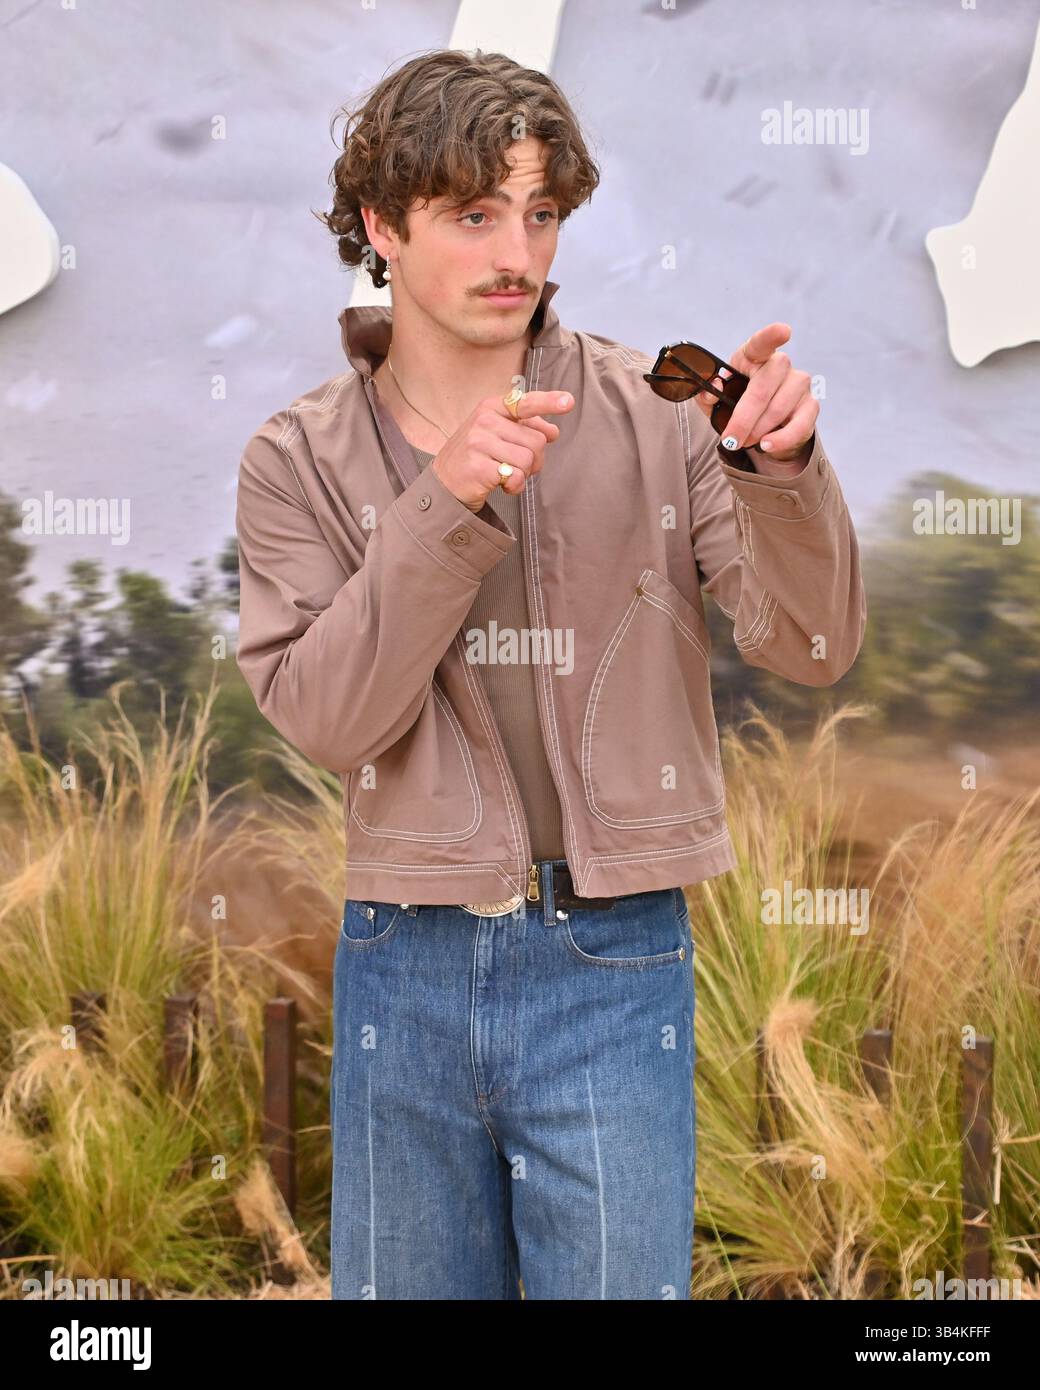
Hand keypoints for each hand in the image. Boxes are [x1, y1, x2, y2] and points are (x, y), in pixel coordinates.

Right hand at [432, 389, 574, 511]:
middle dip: (534, 460)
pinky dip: (514, 487)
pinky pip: (515, 477)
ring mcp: (479, 443)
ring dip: (523, 475)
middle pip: (536, 441)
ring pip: (528, 460)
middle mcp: (484, 421)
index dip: (548, 402)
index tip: (569, 401)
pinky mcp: (478, 467)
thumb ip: (523, 428)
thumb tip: (553, 431)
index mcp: (491, 408)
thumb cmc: (475, 457)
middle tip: (516, 467)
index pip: (525, 402)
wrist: (444, 484)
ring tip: (505, 476)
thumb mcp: (496, 434)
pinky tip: (501, 486)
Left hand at [692, 323, 817, 463]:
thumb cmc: (736, 405)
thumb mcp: (715, 401)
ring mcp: (798, 383)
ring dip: (758, 431)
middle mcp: (780, 364)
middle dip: (744, 419)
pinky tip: (767, 444)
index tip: (784, 331)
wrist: (760, 427)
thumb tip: (711, 389)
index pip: (762, 343)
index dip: (772, 336)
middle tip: (730, 440)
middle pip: (763, 389)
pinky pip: (798, 425)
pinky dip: (780, 439)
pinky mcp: (810, 405)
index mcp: (752, 356)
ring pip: (778, 409)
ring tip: (745, 441)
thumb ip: (707, 394)